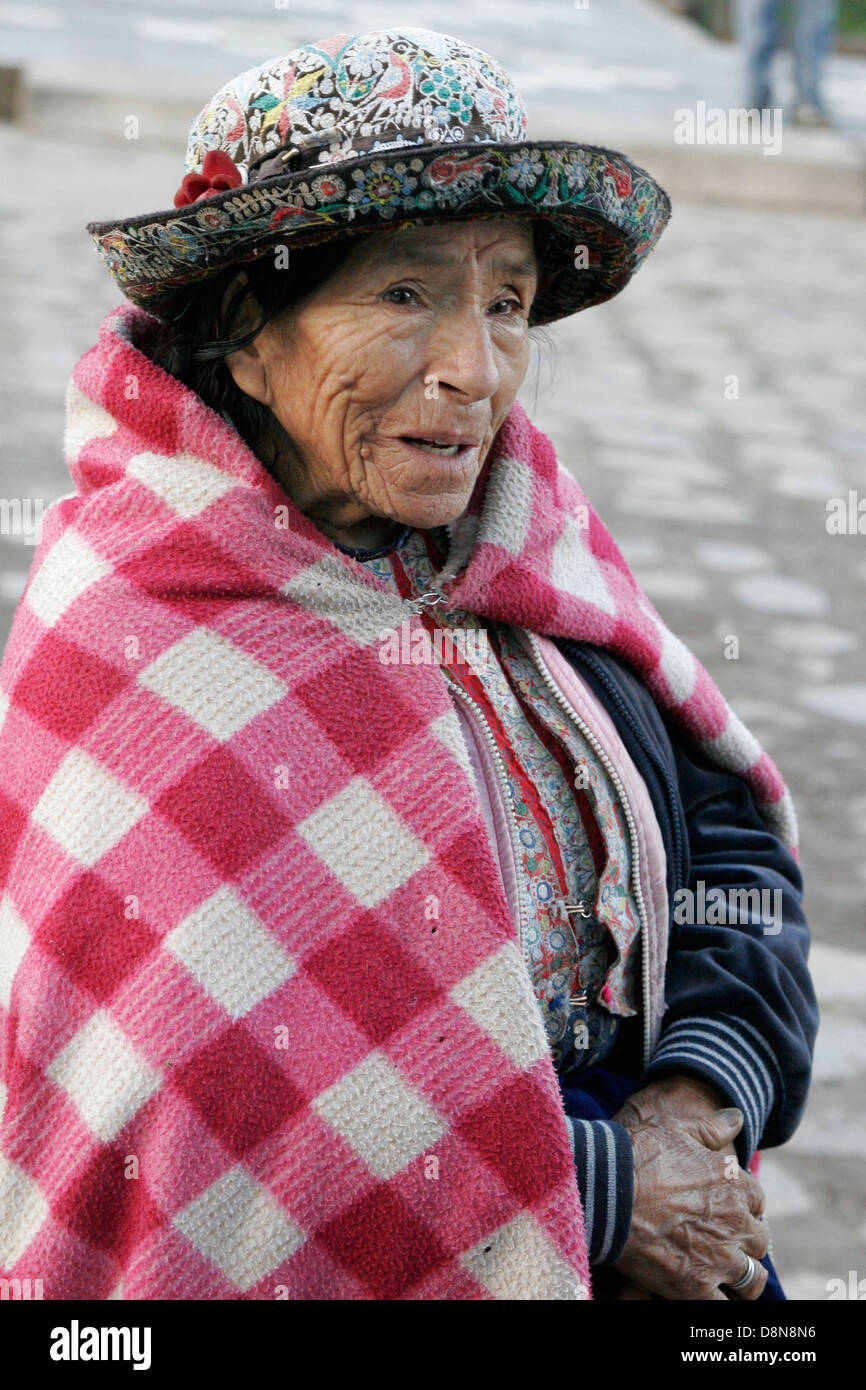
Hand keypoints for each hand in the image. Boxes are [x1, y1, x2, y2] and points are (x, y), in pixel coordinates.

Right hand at [610, 1077, 768, 1299]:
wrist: (607, 1189)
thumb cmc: (639, 1153)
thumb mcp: (677, 1129)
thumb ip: (712, 1127)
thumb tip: (737, 1116)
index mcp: (733, 1183)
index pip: (758, 1201)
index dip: (745, 1206)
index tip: (728, 1210)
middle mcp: (735, 1221)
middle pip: (758, 1240)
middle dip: (744, 1241)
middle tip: (722, 1242)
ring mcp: (719, 1257)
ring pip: (751, 1278)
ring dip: (741, 1276)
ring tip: (725, 1276)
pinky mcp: (697, 1286)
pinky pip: (723, 1307)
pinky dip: (717, 1303)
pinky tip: (704, 1295)